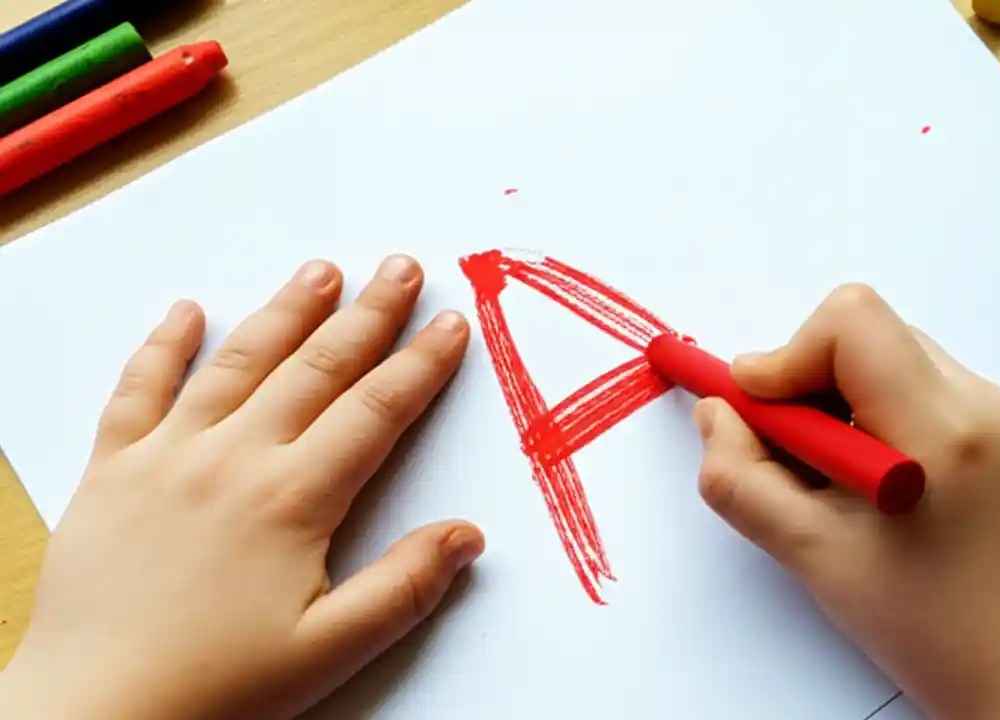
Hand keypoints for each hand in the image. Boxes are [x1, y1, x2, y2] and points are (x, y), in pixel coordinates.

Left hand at [0, 255, 483, 718]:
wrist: (94, 714)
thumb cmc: (215, 689)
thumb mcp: (329, 650)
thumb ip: (404, 588)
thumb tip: (466, 536)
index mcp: (293, 500)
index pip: (375, 412)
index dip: (421, 365)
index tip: (451, 325)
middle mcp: (233, 460)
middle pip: (317, 368)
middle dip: (367, 314)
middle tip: (400, 268)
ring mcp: (168, 457)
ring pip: (238, 363)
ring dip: (285, 311)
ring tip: (320, 270)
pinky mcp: (112, 471)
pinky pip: (138, 390)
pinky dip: (162, 346)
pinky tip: (187, 311)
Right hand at [694, 285, 999, 719]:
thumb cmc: (927, 628)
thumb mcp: (811, 555)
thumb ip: (740, 478)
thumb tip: (717, 412)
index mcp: (941, 430)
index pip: (852, 322)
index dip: (786, 357)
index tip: (757, 415)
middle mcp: (984, 404)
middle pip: (868, 333)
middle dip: (810, 380)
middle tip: (792, 455)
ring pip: (891, 357)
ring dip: (842, 400)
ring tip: (836, 479)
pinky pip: (922, 387)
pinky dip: (878, 416)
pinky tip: (875, 484)